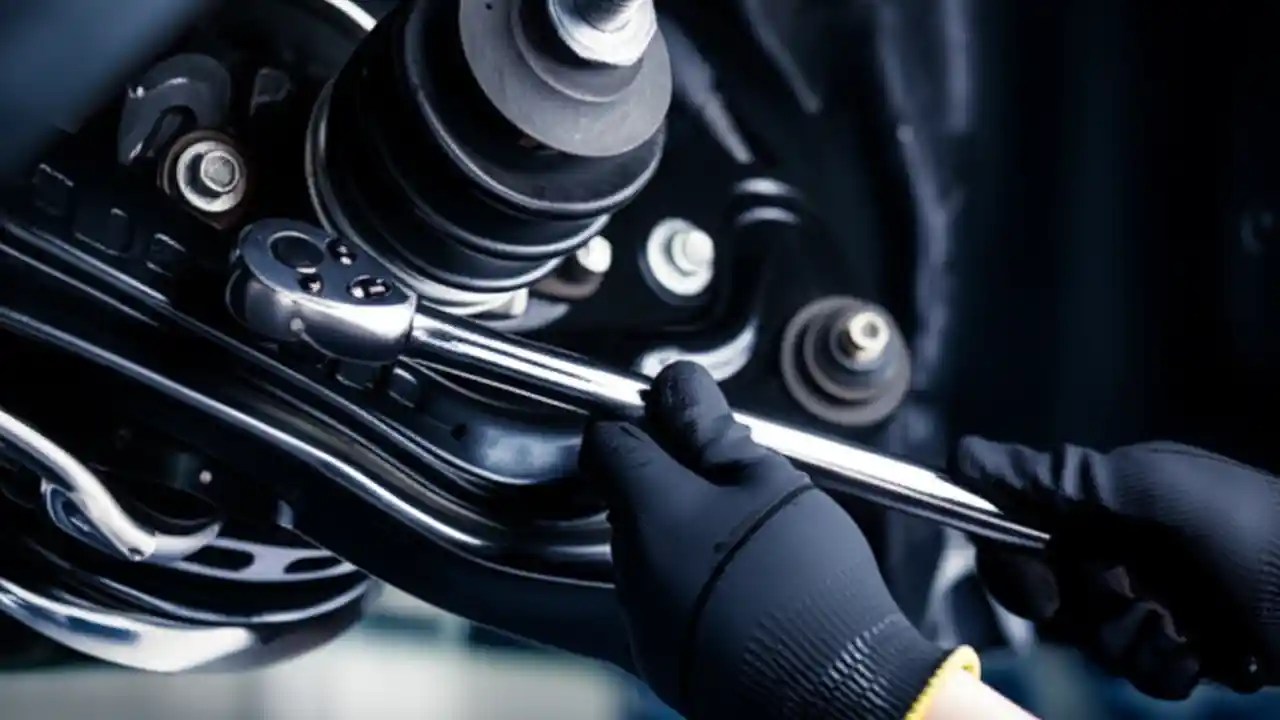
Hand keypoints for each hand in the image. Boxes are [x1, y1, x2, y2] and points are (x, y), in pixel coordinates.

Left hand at [581, 362, 951, 719]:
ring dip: (686, 533)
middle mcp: (631, 566)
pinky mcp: (662, 656)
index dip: (638, 420)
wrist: (834, 692)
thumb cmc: (807, 589)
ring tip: (752, 541)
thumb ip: (711, 430)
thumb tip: (677, 385)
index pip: (605, 441)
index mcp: (650, 510)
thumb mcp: (770, 483)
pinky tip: (747, 589)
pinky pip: (664, 599)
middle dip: (672, 480)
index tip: (675, 420)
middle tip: (736, 482)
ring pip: (648, 548)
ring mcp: (642, 617)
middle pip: (628, 497)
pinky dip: (693, 583)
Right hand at [953, 439, 1279, 698]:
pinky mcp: (1190, 640)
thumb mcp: (1167, 495)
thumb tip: (970, 456)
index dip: (1016, 556)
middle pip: (1055, 587)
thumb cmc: (1269, 543)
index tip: (1042, 592)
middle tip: (1138, 610)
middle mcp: (1131, 540)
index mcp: (1120, 494)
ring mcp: (1161, 592)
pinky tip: (1217, 659)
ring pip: (1096, 633)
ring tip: (1195, 640)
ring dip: (1139, 645)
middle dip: (1092, 612)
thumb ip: (1072, 476)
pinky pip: (1142, 664)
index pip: (1026, 517)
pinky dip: (1172, 668)